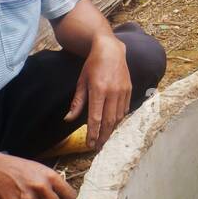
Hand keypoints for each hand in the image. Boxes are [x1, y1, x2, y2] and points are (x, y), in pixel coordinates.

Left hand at [65, 34, 131, 149]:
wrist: (111, 50)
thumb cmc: (93, 65)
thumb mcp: (81, 82)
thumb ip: (77, 102)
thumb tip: (68, 119)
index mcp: (98, 90)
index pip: (95, 118)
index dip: (93, 134)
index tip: (90, 145)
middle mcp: (113, 92)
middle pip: (109, 121)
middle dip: (103, 136)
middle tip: (98, 147)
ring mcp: (123, 91)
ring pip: (118, 117)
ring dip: (111, 130)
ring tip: (104, 138)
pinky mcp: (129, 89)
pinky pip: (125, 109)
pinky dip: (119, 119)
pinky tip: (113, 124)